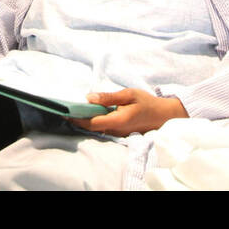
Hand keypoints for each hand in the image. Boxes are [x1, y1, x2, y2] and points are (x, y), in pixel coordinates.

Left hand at [70, 88, 187, 136]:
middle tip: (66, 109)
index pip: (92, 123)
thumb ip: (108, 97)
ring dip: (85, 121)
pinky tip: (90, 113)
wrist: (163, 115)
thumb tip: (89, 98)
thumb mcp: (128, 94)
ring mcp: (118, 134)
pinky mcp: (120, 133)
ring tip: (74, 109)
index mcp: (118, 121)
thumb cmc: (146, 102)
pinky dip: (94, 121)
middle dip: (78, 120)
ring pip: (97, 129)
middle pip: (92, 128)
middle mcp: (116, 131)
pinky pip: (103, 129)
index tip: (65, 112)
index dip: (77, 119)